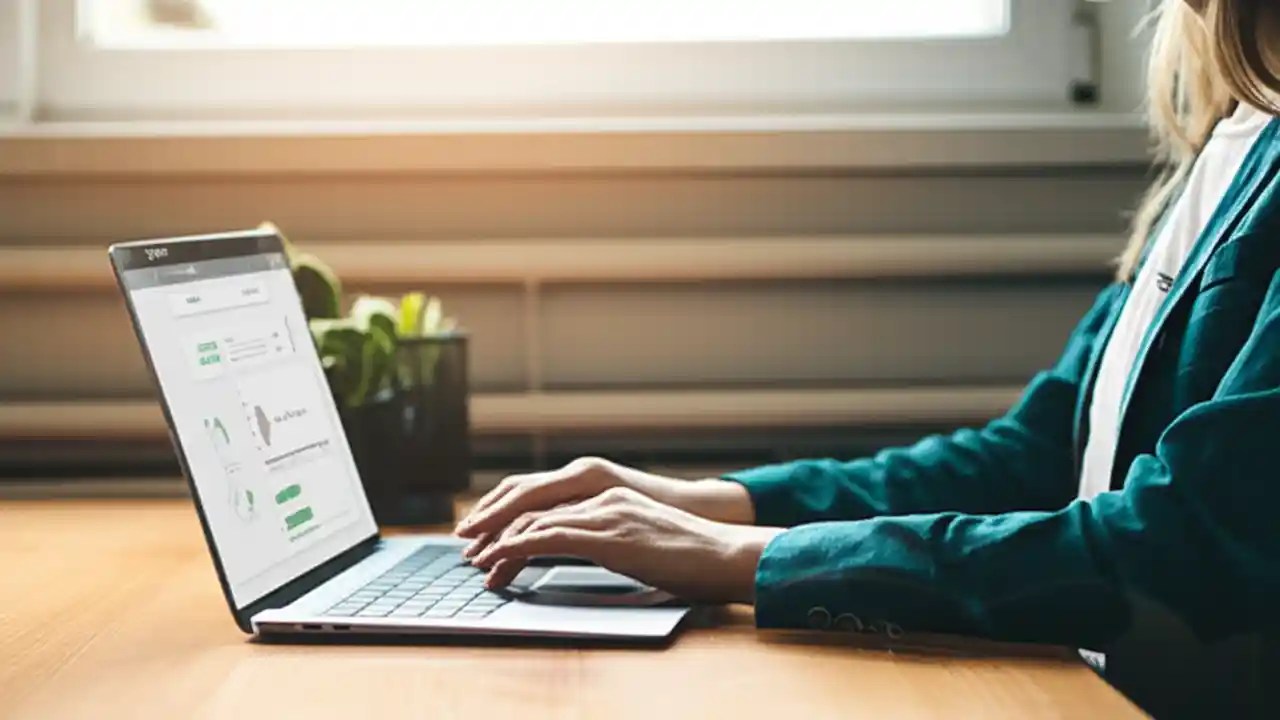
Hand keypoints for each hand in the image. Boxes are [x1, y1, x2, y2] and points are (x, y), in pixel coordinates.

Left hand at [468, 486, 782, 602]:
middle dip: (495, 526)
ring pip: (536, 521)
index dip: (511, 515)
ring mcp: (605, 512)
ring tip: (481, 565)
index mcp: (608, 492)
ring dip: (501, 544)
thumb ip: (608, 536)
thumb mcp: (639, 537)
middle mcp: (602, 495)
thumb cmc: (688, 554)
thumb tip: (581, 551)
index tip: (488, 537)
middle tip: (470, 549)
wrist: (723, 553)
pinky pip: (551, 538)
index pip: (546, 497)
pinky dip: (519, 550)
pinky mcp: (609, 536)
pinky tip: (503, 561)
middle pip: (532, 503)